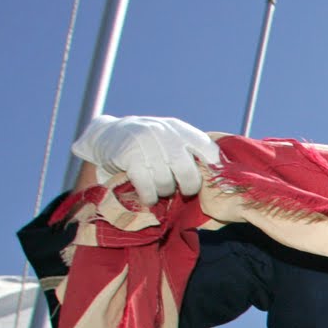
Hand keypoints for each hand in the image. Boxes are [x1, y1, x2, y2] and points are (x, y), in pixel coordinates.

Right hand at [72, 114, 221, 205]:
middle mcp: (165, 133)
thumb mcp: (170, 139)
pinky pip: (146, 186)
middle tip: (184, 191)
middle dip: (189, 187)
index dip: (215, 169)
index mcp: (180, 129)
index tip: (215, 183)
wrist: (106, 135)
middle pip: (188, 172)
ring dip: (164, 192)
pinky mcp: (129, 156)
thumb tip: (221, 178)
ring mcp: (146, 144)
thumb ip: (191, 151)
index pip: (208, 149)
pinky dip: (149, 197)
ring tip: (160, 189)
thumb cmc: (147, 144)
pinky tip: (149, 197)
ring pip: (166, 182)